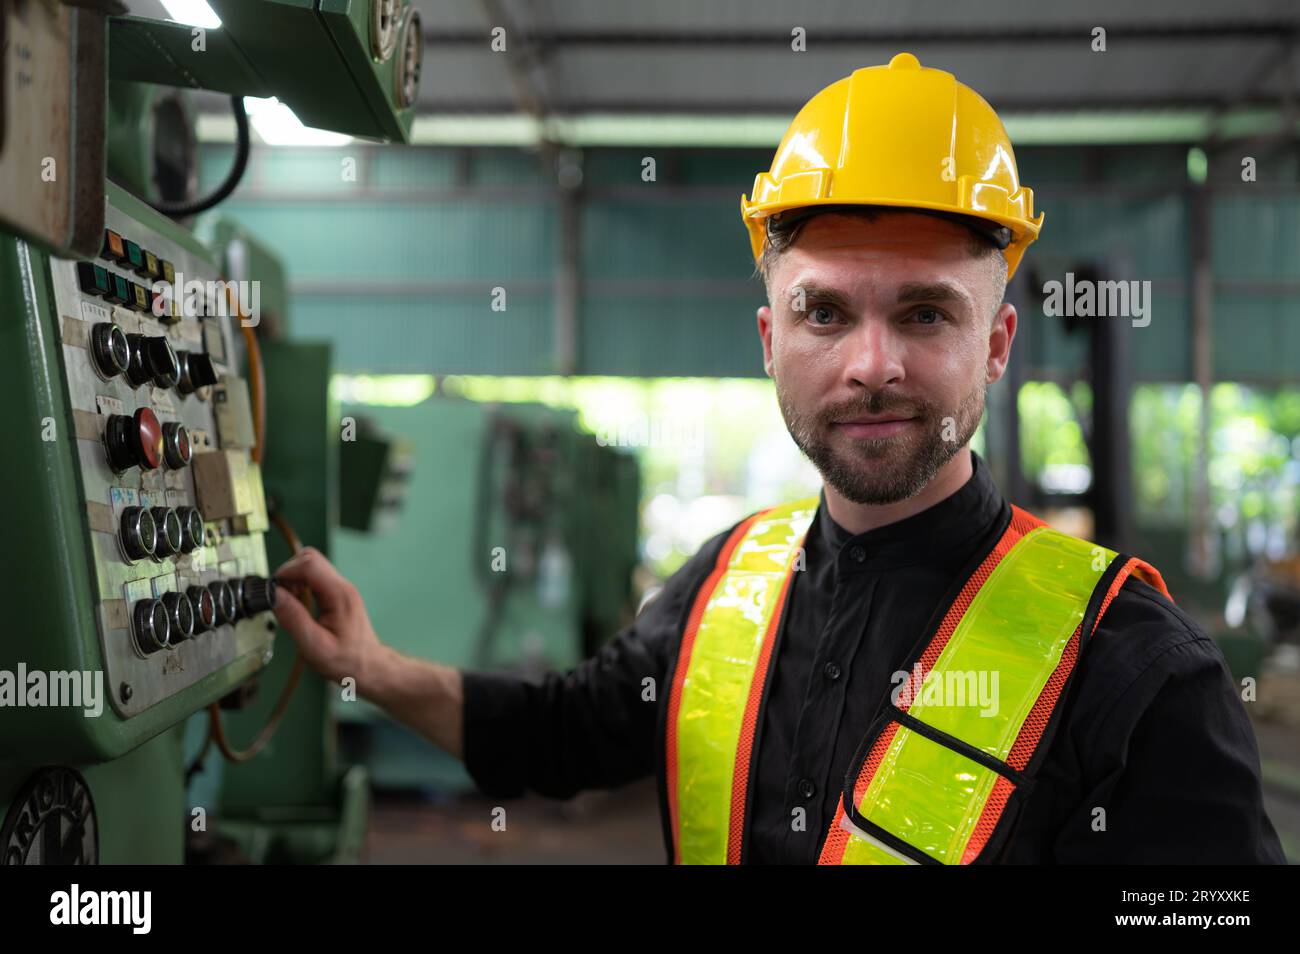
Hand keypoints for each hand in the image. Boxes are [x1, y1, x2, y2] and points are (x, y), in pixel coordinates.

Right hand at [273, 546, 388, 687]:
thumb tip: (274, 596)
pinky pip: (315, 579)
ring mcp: (341, 589)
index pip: (309, 563)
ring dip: (294, 580)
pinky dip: (301, 586)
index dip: (286, 572)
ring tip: (291, 605)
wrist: (368, 667)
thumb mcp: (314, 646)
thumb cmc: (346, 661)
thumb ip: (294, 619)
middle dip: (289, 573)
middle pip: (310, 558)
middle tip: (282, 598)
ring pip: (312, 566)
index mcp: (339, 595)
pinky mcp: (337, 594)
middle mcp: (343, 586)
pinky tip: (299, 606)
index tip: (274, 591)